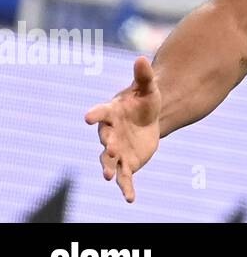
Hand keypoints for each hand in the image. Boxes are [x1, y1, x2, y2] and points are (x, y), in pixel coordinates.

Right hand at [84, 56, 161, 202]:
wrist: (150, 119)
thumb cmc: (144, 101)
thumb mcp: (148, 88)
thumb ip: (143, 76)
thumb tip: (141, 58)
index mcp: (111, 113)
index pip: (100, 113)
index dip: (94, 115)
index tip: (87, 117)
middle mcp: (109, 133)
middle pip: (105, 140)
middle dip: (107, 144)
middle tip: (110, 149)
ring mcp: (116, 150)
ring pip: (109, 162)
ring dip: (109, 169)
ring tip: (109, 177)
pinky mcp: (126, 163)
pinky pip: (124, 177)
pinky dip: (126, 188)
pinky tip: (130, 199)